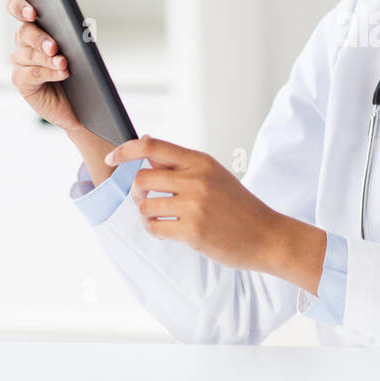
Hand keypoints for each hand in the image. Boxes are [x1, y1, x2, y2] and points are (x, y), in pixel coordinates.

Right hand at [6, 0, 81, 132]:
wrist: (78, 102)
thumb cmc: (77, 72)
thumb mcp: (78, 51)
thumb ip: (72, 37)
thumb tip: (75, 27)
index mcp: (36, 28)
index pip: (18, 9)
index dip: (20, 7)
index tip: (32, 12)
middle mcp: (24, 43)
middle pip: (25, 33)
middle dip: (40, 39)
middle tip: (54, 46)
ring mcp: (20, 63)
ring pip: (29, 55)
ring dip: (47, 59)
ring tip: (63, 62)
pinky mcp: (22, 81)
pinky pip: (31, 74)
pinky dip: (49, 73)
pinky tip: (62, 73)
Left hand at [107, 135, 325, 290]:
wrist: (267, 235)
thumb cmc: (239, 206)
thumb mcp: (214, 174)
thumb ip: (180, 163)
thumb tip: (146, 144)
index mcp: (201, 161)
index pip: (152, 146)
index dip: (125, 150)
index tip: (112, 157)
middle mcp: (197, 180)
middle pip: (141, 178)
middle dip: (137, 192)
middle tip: (147, 201)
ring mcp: (195, 206)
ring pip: (144, 205)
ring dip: (146, 214)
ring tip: (161, 219)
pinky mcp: (193, 231)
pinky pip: (154, 228)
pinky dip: (155, 231)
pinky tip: (168, 232)